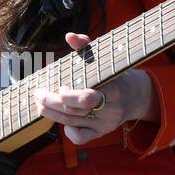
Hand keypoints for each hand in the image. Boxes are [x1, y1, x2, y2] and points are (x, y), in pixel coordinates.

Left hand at [33, 32, 156, 145]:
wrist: (135, 96)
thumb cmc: (115, 74)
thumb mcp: (104, 58)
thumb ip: (86, 46)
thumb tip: (69, 36)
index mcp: (114, 90)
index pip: (89, 99)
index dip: (70, 96)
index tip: (59, 87)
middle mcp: (110, 110)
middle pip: (76, 111)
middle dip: (53, 103)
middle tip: (38, 94)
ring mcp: (105, 124)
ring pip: (74, 122)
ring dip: (53, 114)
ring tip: (40, 104)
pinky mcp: (101, 133)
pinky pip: (82, 138)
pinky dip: (68, 132)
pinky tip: (61, 121)